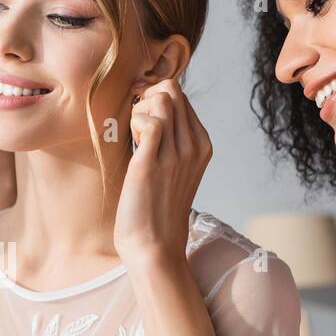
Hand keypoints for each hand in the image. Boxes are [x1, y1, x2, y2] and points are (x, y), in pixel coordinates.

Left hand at [115, 79, 212, 265]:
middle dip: (146, 99)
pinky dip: (136, 123)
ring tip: (135, 137)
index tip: (138, 112)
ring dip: (139, 110)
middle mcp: (194, 146)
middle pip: (172, 91)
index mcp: (202, 144)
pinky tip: (133, 144)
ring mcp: (177, 155)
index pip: (180, 96)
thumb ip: (170, 140)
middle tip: (134, 125)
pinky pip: (150, 121)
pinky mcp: (153, 164)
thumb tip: (152, 108)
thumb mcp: (173, 169)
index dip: (153, 96)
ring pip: (161, 100)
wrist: (154, 245)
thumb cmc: (156, 207)